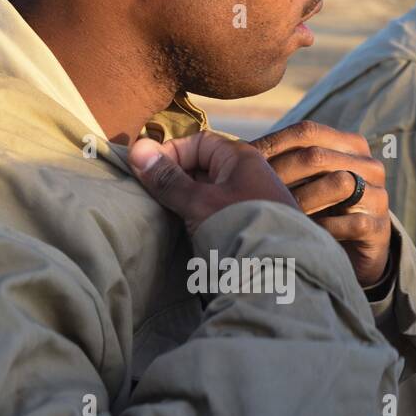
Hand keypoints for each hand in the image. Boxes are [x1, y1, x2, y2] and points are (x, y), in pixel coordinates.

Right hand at [128, 130, 298, 235]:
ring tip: (169, 218)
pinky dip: (201, 219)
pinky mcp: (250, 226)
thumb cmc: (238, 227)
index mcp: (240, 158)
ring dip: (186, 203)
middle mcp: (248, 175)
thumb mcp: (197, 201)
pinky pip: (218, 214)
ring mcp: (250, 201)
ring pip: (209, 193)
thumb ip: (166, 179)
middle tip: (154, 198)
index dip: (170, 153)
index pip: (198, 142)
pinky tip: (189, 234)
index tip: (148, 174)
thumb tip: (137, 148)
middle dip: (175, 181)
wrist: (279, 273)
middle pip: (202, 168)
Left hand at [250, 121, 390, 286]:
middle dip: (277, 174)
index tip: (237, 159)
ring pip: (337, 185)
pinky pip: (349, 223)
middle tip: (245, 191)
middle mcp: (367, 164)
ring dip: (299, 200)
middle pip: (317, 157)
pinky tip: (298, 236)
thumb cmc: (319, 212)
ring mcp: (378, 195)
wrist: (355, 254)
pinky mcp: (380, 227)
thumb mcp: (303, 183)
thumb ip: (280, 162)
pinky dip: (321, 229)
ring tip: (271, 214)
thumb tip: (226, 149)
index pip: (306, 131)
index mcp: (348, 144)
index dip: (271, 143)